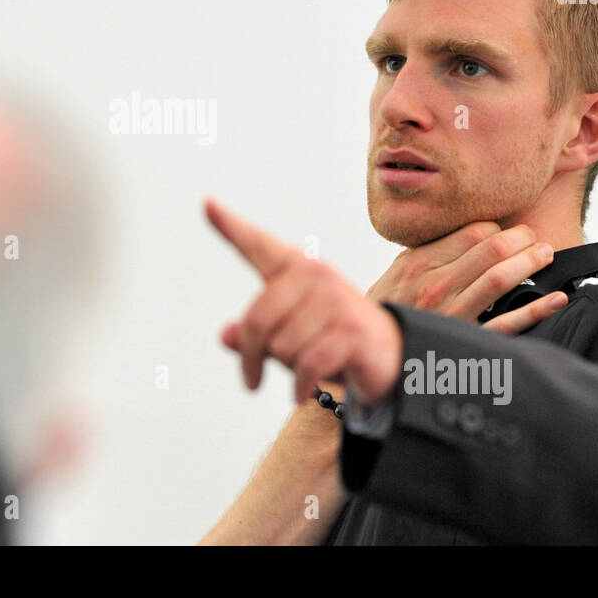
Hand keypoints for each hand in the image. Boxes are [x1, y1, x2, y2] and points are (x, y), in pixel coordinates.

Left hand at [206, 198, 402, 406]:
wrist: (389, 358)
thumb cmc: (330, 341)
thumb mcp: (287, 337)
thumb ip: (255, 334)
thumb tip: (226, 336)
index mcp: (295, 269)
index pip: (257, 245)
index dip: (230, 226)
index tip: (208, 204)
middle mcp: (315, 275)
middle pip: (256, 319)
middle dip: (252, 356)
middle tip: (251, 379)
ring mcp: (336, 300)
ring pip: (282, 346)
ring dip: (288, 369)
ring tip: (307, 367)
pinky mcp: (351, 329)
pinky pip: (307, 365)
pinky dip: (301, 386)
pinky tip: (302, 393)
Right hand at [365, 221, 568, 334]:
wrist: (373, 349)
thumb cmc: (389, 308)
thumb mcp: (400, 270)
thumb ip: (433, 250)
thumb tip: (474, 231)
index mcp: (418, 263)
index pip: (473, 232)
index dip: (499, 228)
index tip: (506, 232)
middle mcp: (435, 286)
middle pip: (491, 249)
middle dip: (522, 238)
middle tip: (533, 238)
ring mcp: (452, 314)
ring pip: (500, 279)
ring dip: (531, 262)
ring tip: (545, 254)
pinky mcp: (466, 340)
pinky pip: (507, 323)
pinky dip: (536, 310)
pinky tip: (556, 299)